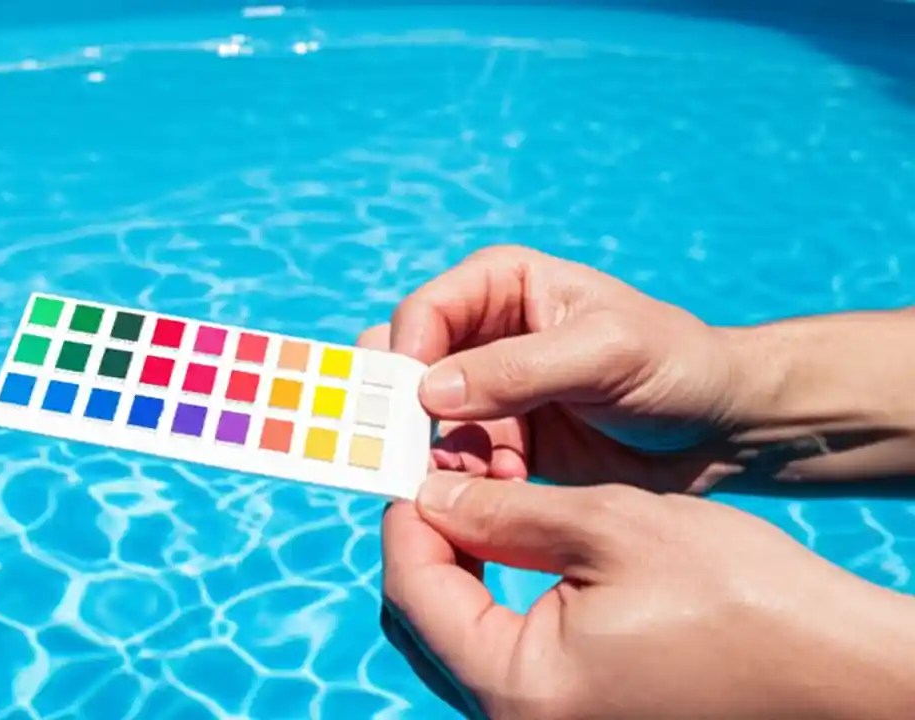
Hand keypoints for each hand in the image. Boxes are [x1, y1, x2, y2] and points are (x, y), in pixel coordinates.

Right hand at [376, 244, 744, 492]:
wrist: (719, 430)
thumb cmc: (676, 365)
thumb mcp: (605, 354)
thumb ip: (517, 370)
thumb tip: (428, 394)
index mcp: (502, 284)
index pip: (425, 311)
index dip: (407, 355)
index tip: (414, 406)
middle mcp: (482, 333)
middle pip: (404, 363)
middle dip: (402, 407)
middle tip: (416, 449)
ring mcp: (485, 392)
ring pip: (419, 421)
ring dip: (437, 453)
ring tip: (488, 474)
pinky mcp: (498, 443)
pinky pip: (451, 463)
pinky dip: (465, 481)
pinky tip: (510, 489)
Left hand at [381, 475, 914, 719]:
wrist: (835, 668)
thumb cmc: (739, 595)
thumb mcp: (610, 528)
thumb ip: (503, 512)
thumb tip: (428, 493)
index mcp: (520, 687)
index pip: (415, 591)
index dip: (405, 519)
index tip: (411, 462)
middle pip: (424, 623)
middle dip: (421, 545)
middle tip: (434, 478)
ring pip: (457, 638)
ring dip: (453, 570)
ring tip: (470, 500)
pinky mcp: (573, 715)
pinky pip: (500, 656)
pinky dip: (490, 599)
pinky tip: (506, 545)